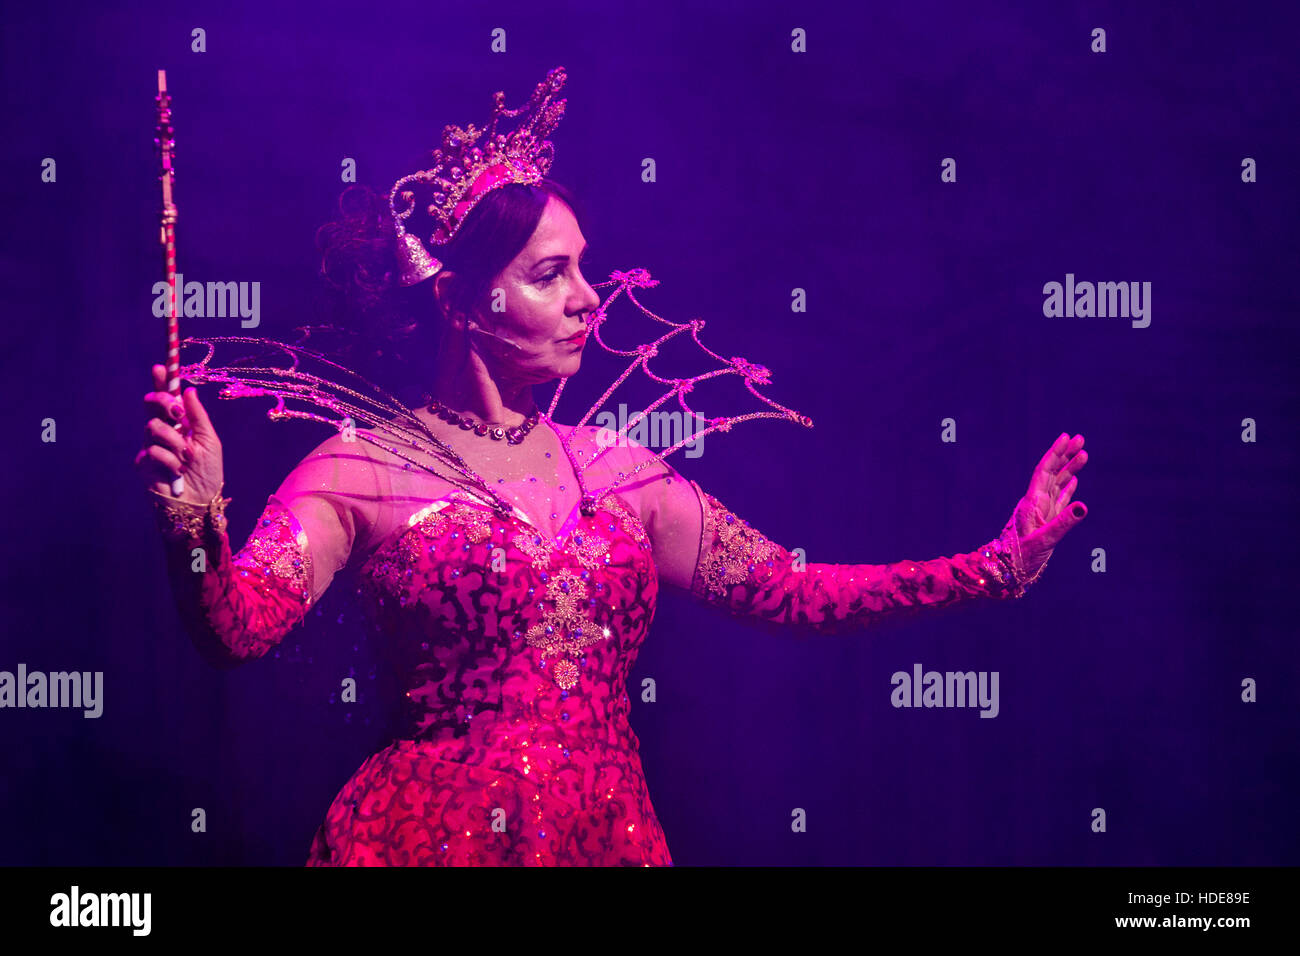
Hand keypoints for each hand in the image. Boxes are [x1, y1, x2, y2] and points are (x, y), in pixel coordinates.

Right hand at [135, 364, 224, 504]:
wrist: (202, 500)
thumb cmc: (209, 472)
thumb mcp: (210, 441)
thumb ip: (198, 416)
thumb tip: (188, 390)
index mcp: (180, 425)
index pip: (167, 399)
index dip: (162, 383)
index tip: (160, 367)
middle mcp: (163, 432)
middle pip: (151, 405)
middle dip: (162, 403)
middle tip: (177, 413)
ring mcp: (151, 446)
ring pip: (152, 428)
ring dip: (175, 442)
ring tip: (187, 458)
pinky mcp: (143, 464)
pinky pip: (152, 452)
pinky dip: (170, 462)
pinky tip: (177, 473)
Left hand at [1011, 432, 1088, 575]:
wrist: (1008, 571)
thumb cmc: (1021, 558)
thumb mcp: (1044, 540)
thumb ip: (1063, 523)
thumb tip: (1082, 506)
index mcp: (1033, 503)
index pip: (1045, 471)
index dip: (1055, 453)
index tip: (1066, 437)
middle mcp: (1036, 503)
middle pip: (1052, 472)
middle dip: (1066, 455)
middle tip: (1080, 438)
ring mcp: (1042, 511)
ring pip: (1057, 484)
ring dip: (1070, 469)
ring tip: (1084, 454)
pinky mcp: (1046, 521)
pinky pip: (1059, 500)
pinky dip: (1067, 488)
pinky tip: (1074, 481)